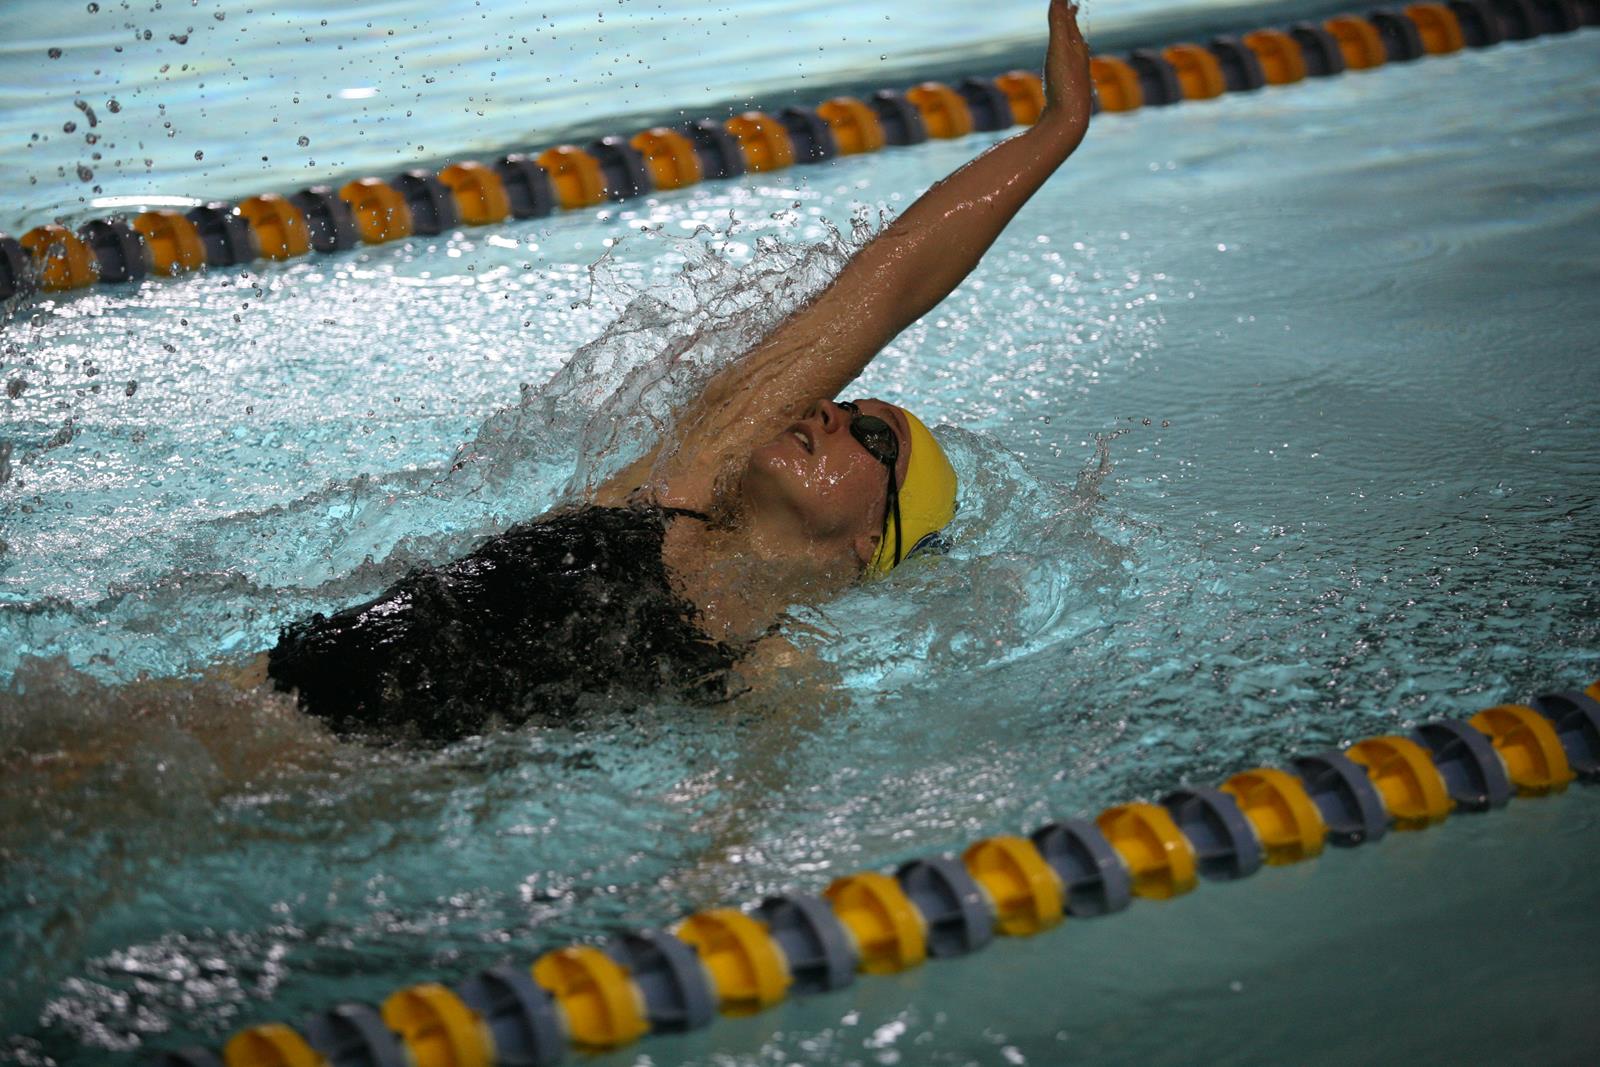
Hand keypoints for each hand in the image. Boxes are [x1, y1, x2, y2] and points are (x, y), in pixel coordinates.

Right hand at [1039, 0, 1091, 142]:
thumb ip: (1059, 22)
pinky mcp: (1065, 98)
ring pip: (1073, 59)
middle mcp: (1078, 65)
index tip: (1072, 2)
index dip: (1070, 13)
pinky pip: (1066, 78)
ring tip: (1073, 41)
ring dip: (1072, 46)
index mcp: (1077, 51)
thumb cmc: (1065, 84)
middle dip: (1073, 25)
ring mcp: (1073, 82)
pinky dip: (1064, 70)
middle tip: (1073, 11)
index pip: (1072, 26)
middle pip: (1076, 39)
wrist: (1069, 122)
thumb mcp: (1059, 48)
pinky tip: (1063, 77)